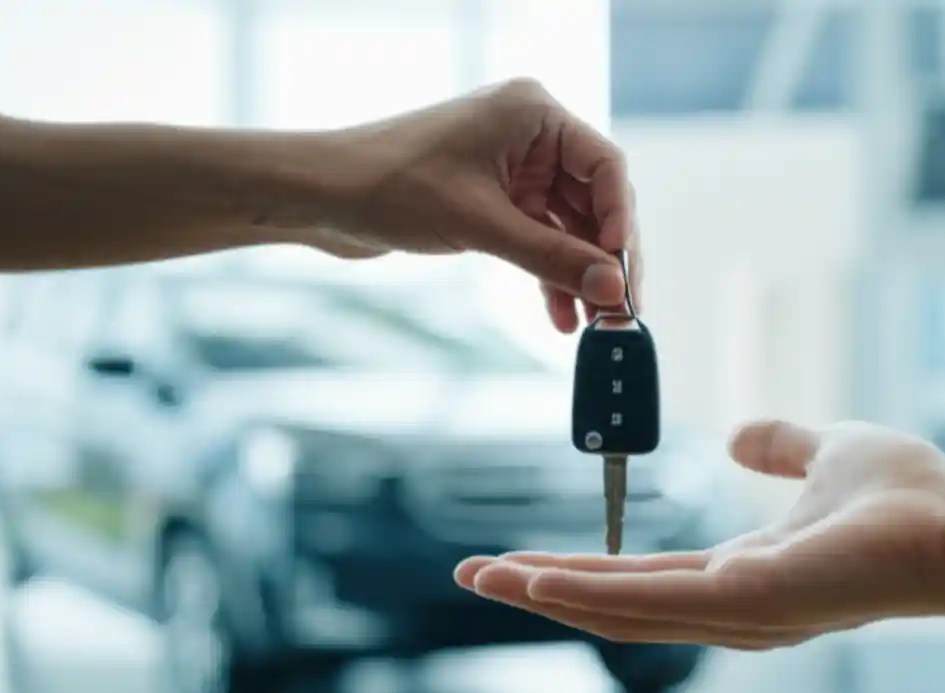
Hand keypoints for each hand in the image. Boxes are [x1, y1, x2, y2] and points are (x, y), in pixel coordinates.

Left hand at [318, 78, 637, 331]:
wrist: (321, 196)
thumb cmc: (389, 186)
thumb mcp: (480, 225)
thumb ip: (551, 257)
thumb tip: (613, 289)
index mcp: (532, 114)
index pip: (605, 167)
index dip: (620, 224)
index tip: (623, 276)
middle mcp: (529, 135)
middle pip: (593, 201)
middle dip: (605, 260)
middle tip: (622, 312)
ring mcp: (512, 168)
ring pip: (567, 227)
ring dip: (579, 275)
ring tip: (597, 326)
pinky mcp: (493, 199)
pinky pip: (537, 239)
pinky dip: (548, 275)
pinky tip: (561, 318)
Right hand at [454, 420, 944, 649]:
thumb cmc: (907, 497)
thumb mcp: (823, 453)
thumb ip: (780, 445)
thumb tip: (737, 436)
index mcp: (740, 572)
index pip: (640, 576)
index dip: (577, 567)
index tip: (522, 557)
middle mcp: (729, 605)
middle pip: (615, 601)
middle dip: (540, 589)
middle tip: (472, 576)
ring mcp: (736, 613)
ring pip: (621, 609)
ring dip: (548, 593)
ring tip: (486, 578)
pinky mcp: (748, 604)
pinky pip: (653, 600)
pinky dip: (589, 594)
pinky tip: (539, 581)